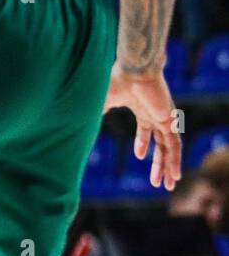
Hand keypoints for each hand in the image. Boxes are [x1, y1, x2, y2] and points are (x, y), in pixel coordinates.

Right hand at [104, 62, 181, 190]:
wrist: (133, 69)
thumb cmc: (116, 80)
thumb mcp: (103, 99)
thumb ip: (98, 110)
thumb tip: (81, 118)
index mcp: (142, 107)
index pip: (146, 129)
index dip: (143, 144)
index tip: (138, 156)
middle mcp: (155, 114)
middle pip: (160, 143)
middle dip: (158, 163)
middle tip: (157, 181)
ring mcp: (164, 117)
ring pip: (169, 148)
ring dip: (168, 167)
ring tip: (167, 186)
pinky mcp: (169, 120)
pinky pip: (175, 145)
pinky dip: (175, 161)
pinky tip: (174, 175)